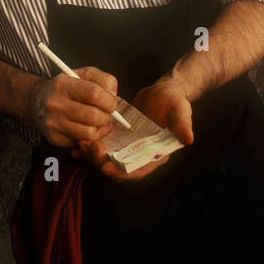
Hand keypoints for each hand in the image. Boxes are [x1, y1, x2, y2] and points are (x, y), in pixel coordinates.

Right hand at [27, 66, 118, 150]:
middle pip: (94, 116)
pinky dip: (89, 137)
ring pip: (89, 133)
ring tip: (97, 121)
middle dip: (106, 116)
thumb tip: (114, 97)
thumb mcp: (83, 74)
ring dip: (99, 128)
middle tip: (105, 113)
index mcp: (62, 85)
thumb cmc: (65, 88)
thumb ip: (103, 80)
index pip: (94, 93)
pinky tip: (85, 127)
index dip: (109, 100)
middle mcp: (55, 104)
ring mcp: (53, 123)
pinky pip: (81, 142)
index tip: (111, 102)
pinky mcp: (53, 138)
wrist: (37, 101)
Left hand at [76, 73, 193, 182]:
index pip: (138, 170)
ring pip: (107, 159)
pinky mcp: (118, 138)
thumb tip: (188, 138)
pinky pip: (102, 146)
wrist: (164, 91)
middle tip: (88, 148)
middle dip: (100, 162)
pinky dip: (89, 147)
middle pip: (117, 167)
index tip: (106, 166)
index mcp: (156, 154)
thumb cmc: (174, 101)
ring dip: (92, 155)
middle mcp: (140, 155)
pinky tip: (76, 143)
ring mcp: (127, 148)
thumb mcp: (180, 110)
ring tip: (80, 143)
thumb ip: (182, 125)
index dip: (121, 172)